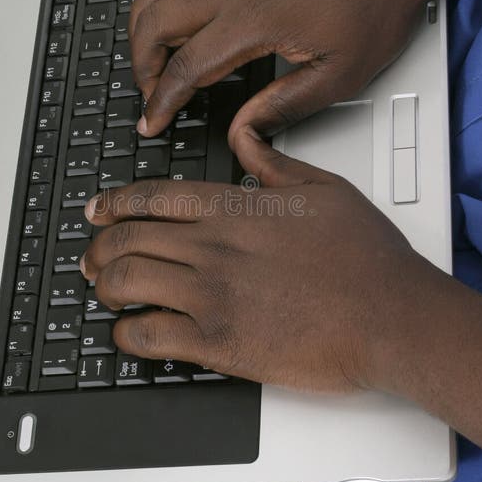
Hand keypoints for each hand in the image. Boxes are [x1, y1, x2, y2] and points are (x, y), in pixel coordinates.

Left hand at [80, 128, 430, 394]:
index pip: (153, 197)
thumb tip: (245, 138)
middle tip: (91, 256)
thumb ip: (273, 162)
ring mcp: (212, 296)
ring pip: (127, 283)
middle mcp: (214, 248)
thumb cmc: (365, 258)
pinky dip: (127, 334)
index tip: (97, 210)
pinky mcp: (218, 343)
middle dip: (99, 247)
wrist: (390, 318)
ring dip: (105, 286)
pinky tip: (128, 332)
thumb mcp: (323, 188)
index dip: (115, 203)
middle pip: (128, 239)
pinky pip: (149, 337)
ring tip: (104, 291)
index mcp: (235, 209)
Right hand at [128, 0, 427, 141]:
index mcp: (255, 20)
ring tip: (153, 61)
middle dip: (140, 67)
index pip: (186, 66)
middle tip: (153, 96)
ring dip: (141, 28)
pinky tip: (169, 18)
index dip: (161, 101)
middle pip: (154, 23)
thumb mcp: (339, 76)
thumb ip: (285, 106)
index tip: (152, 123)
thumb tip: (242, 130)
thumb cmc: (373, 7)